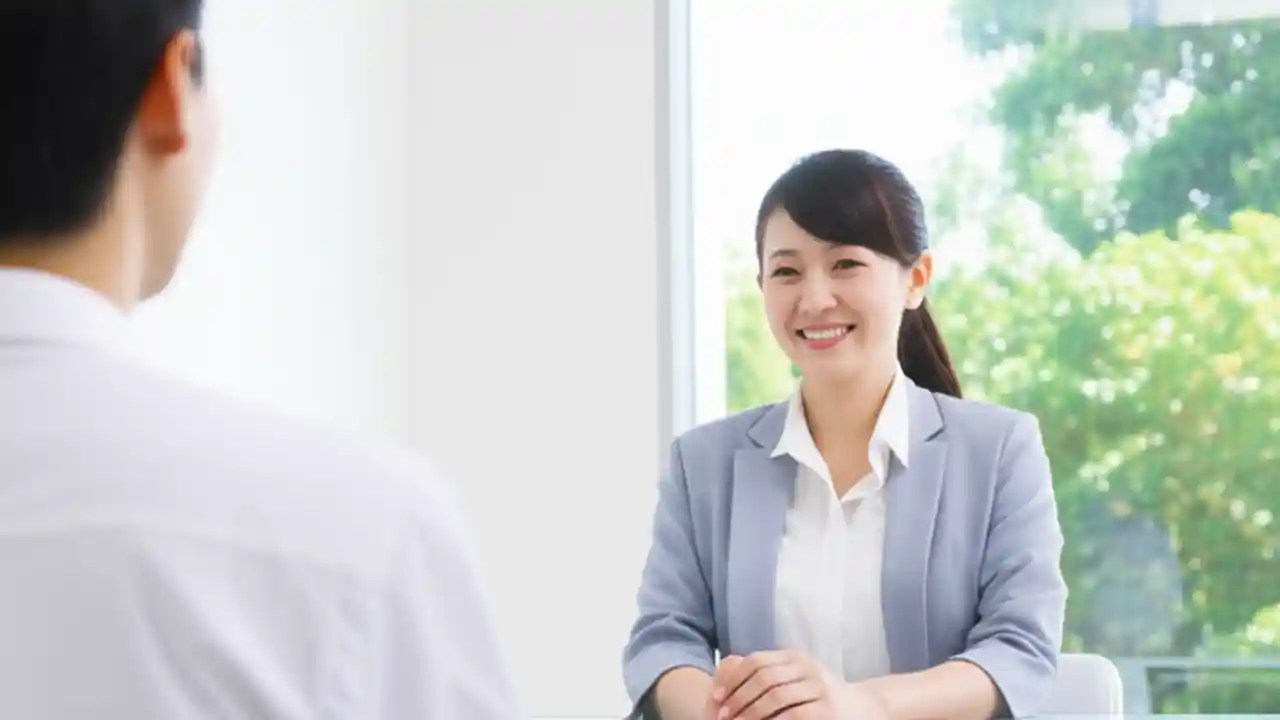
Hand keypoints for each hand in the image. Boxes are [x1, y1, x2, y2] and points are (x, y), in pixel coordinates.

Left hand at [706, 649, 888, 719]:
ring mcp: (819, 687)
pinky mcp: (826, 710)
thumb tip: (728, 672)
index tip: (715, 698)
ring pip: (775, 697)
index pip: (756, 662)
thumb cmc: (822, 697)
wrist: (866, 708)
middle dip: (738, 699)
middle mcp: (807, 667)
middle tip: (722, 716)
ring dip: (750, 713)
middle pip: (762, 678)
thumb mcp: (798, 678)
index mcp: (796, 657)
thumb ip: (771, 675)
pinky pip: (792, 715)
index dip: (732, 680)